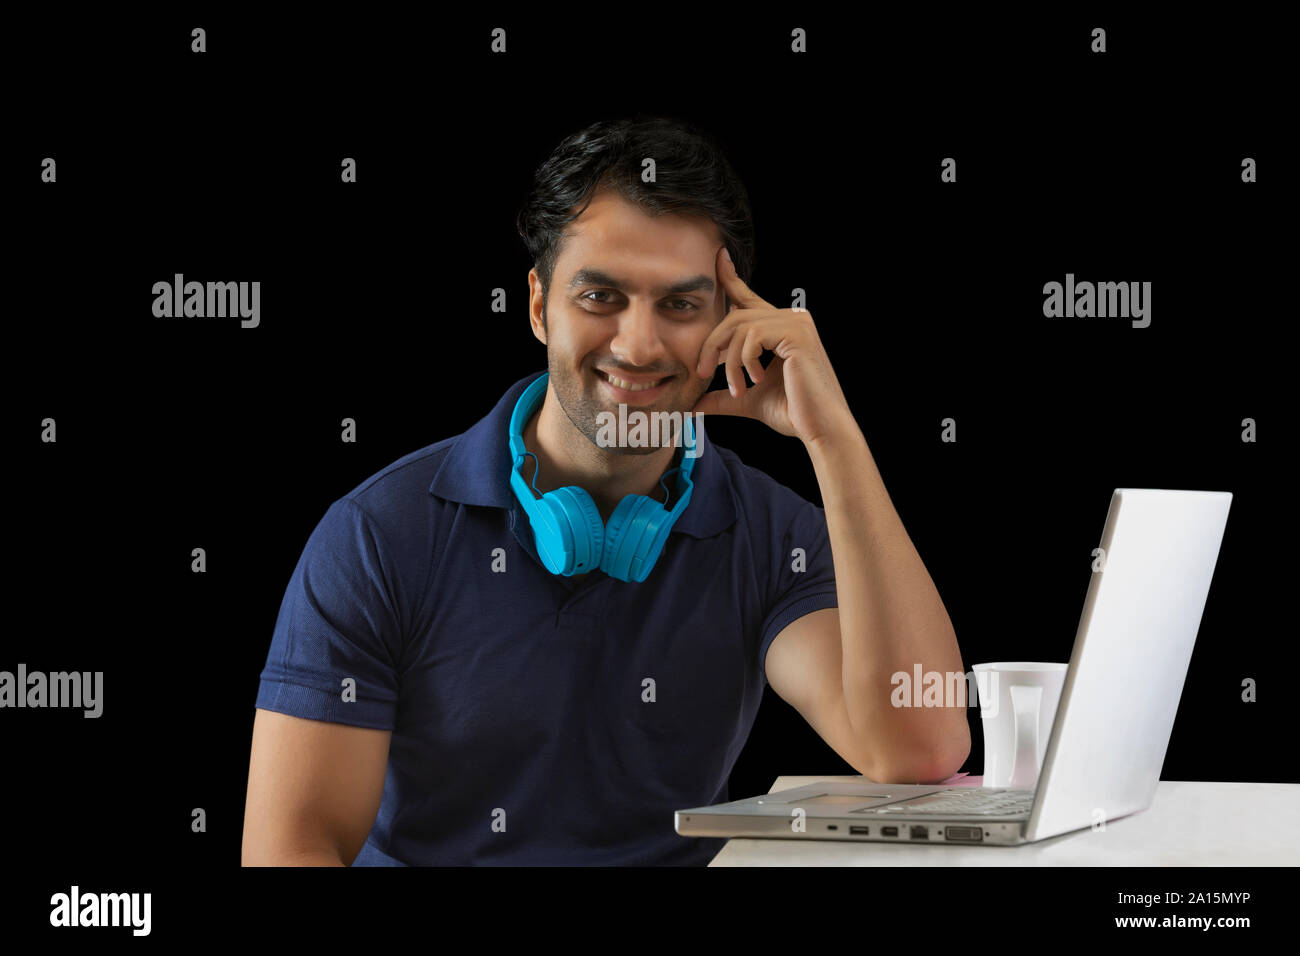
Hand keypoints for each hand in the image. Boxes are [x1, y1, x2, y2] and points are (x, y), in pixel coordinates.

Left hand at [692, 245, 856, 446]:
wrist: (820, 428)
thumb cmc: (793, 413)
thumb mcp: (748, 400)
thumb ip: (723, 396)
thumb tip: (695, 403)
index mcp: (783, 328)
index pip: (749, 299)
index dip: (731, 278)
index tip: (717, 258)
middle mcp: (792, 318)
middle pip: (735, 315)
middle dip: (713, 343)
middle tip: (702, 372)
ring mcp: (796, 323)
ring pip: (740, 326)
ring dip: (729, 360)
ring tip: (737, 387)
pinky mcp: (796, 333)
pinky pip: (752, 335)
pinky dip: (744, 360)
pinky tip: (754, 380)